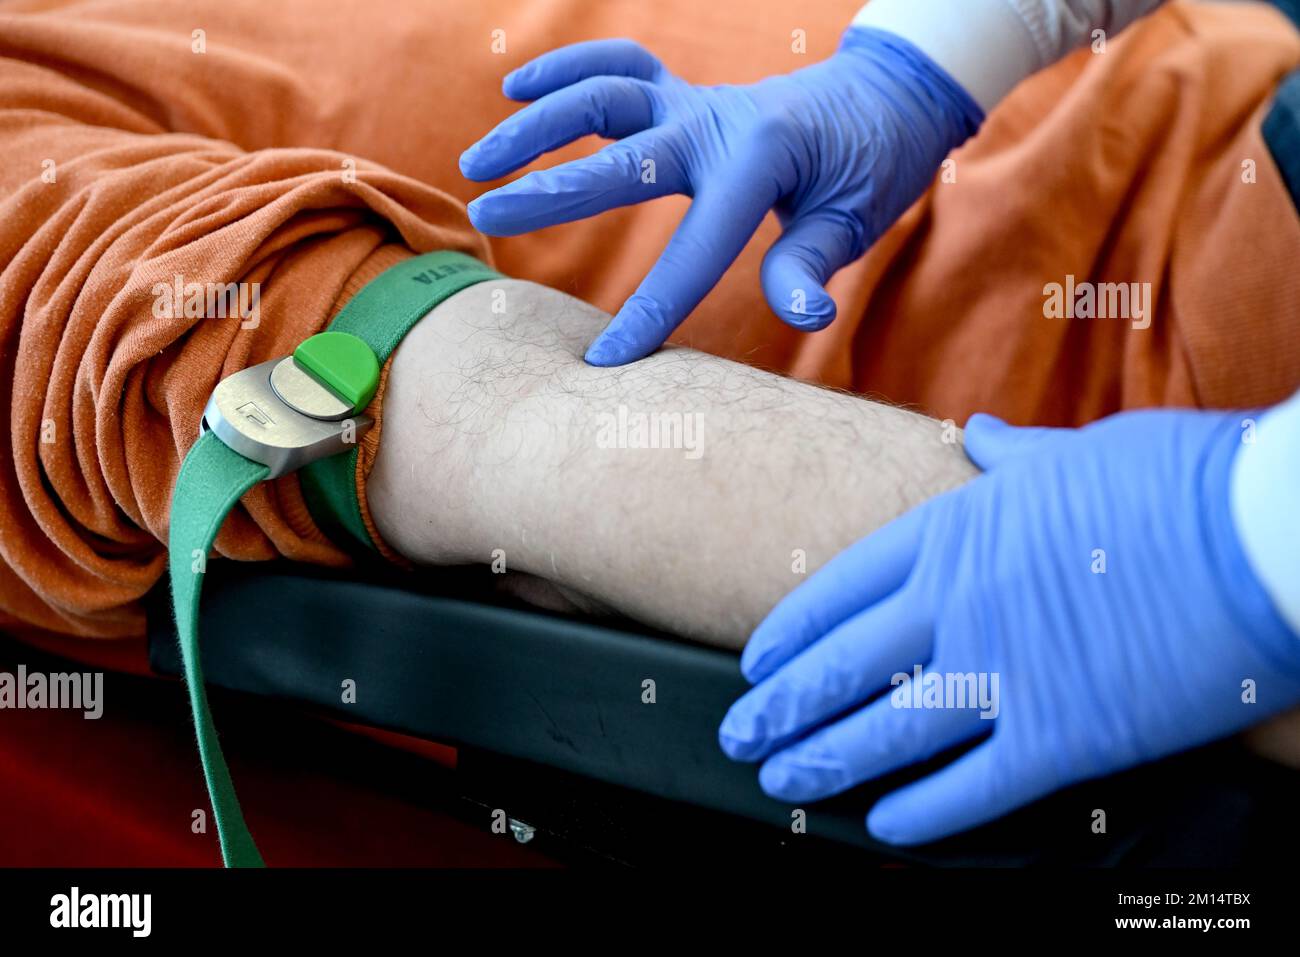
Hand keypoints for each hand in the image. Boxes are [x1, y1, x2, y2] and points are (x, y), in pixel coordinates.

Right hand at [460, 28, 982, 364]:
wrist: (887, 93)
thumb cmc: (873, 165)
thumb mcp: (855, 220)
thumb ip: (812, 263)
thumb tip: (808, 316)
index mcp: (760, 160)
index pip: (695, 250)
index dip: (652, 312)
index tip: (603, 362)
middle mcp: (716, 121)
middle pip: (621, 157)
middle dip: (551, 189)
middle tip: (486, 212)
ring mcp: (695, 101)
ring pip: (602, 96)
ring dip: (537, 122)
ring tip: (478, 160)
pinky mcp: (683, 93)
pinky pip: (616, 67)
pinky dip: (566, 69)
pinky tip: (515, 88)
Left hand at [718, 410, 1299, 844]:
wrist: (1260, 530)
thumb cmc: (1174, 480)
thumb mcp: (1075, 452)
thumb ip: (1011, 458)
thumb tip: (975, 435)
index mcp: (955, 531)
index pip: (841, 590)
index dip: (790, 632)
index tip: (756, 660)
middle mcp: (958, 603)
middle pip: (842, 667)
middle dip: (782, 706)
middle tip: (739, 733)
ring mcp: (1004, 672)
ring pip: (885, 731)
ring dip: (825, 760)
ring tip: (781, 780)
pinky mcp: (1063, 737)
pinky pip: (971, 787)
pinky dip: (922, 813)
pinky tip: (885, 826)